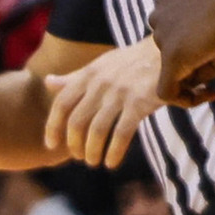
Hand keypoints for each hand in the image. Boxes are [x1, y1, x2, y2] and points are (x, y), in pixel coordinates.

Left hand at [43, 39, 165, 168]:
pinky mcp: (139, 103)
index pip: (61, 103)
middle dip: (74, 145)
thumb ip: (74, 77)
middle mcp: (100, 84)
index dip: (52, 127)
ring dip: (92, 152)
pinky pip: (121, 134)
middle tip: (79, 156)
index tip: (51, 144)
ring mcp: (119, 94)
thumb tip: (48, 82)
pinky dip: (113, 152)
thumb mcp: (100, 65)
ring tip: (94, 161)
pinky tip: (112, 162)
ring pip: (97, 131)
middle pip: (77, 122)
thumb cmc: (131, 62)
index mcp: (88, 74)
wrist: (166, 52)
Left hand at [150, 0, 214, 107]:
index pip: (176, 34)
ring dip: (206, 68)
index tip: (214, 49)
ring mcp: (162, 38)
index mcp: (166, 1)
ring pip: (179, 70)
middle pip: (177, 52)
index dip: (196, 44)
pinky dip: (188, 99)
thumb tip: (210, 40)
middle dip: (202, 58)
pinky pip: (168, 91)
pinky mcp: (171, 58)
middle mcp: (157, 17)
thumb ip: (206, 15)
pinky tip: (211, 94)